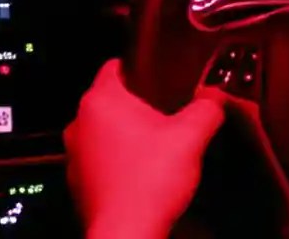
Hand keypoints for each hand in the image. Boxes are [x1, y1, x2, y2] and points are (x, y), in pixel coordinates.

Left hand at [64, 59, 225, 238]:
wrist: (125, 233)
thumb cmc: (151, 178)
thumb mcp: (190, 137)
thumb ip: (206, 109)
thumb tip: (215, 97)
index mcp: (100, 99)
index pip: (114, 66)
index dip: (139, 68)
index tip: (160, 78)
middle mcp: (79, 121)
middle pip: (110, 101)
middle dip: (137, 107)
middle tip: (168, 117)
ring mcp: (73, 153)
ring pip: (103, 132)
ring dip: (126, 137)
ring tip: (157, 149)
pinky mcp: (76, 181)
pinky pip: (99, 161)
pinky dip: (117, 163)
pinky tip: (140, 175)